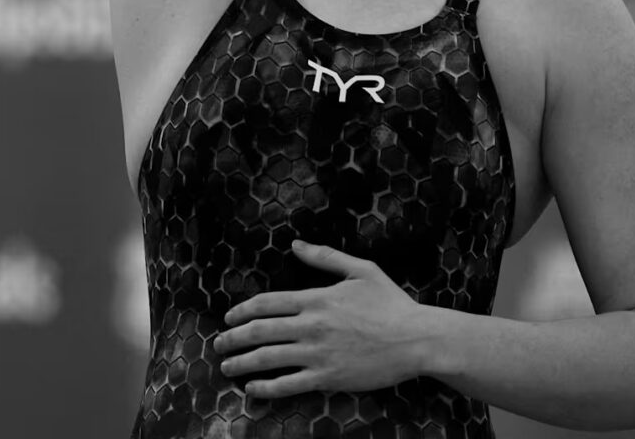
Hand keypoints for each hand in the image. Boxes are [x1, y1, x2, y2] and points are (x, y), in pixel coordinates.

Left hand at [213, 240, 446, 397]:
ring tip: (226, 367)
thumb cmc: (391, 304)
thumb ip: (325, 258)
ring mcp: (317, 353)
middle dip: (232, 339)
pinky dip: (266, 388)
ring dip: (242, 364)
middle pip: (259, 331)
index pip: (267, 303)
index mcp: (316, 298)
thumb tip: (295, 245)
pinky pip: (289, 384)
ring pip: (268, 358)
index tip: (229, 318)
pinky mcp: (328, 377)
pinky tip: (253, 389)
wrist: (416, 339)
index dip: (242, 311)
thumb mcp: (361, 270)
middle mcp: (311, 325)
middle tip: (218, 344)